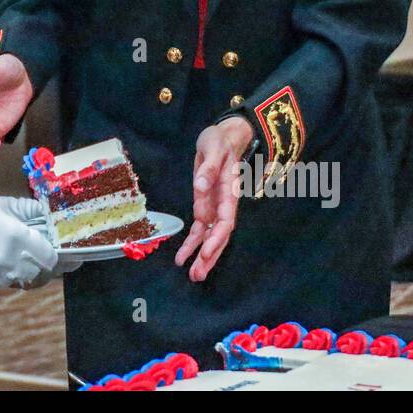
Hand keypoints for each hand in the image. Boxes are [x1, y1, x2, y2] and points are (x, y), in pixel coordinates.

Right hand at [0, 177, 58, 294]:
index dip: (50, 253)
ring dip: (8, 269)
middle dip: (30, 261)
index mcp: (16, 237)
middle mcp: (6, 261)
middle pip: (33, 271)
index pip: (48, 256)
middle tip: (19, 251)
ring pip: (10, 279)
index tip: (47, 250)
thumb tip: (43, 213)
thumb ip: (23, 212)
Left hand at [174, 116, 254, 282]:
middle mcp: (223, 204)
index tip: (207, 253)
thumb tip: (200, 186)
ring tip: (192, 275)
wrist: (222, 137)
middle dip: (210, 256)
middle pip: (219, 235)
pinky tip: (183, 257)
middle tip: (197, 275)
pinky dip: (192, 243)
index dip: (217, 239)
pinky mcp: (204, 205)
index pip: (225, 221)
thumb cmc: (220, 141)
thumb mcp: (213, 148)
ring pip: (209, 236)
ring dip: (201, 255)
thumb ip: (209, 168)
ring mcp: (214, 206)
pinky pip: (199, 228)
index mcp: (229, 192)